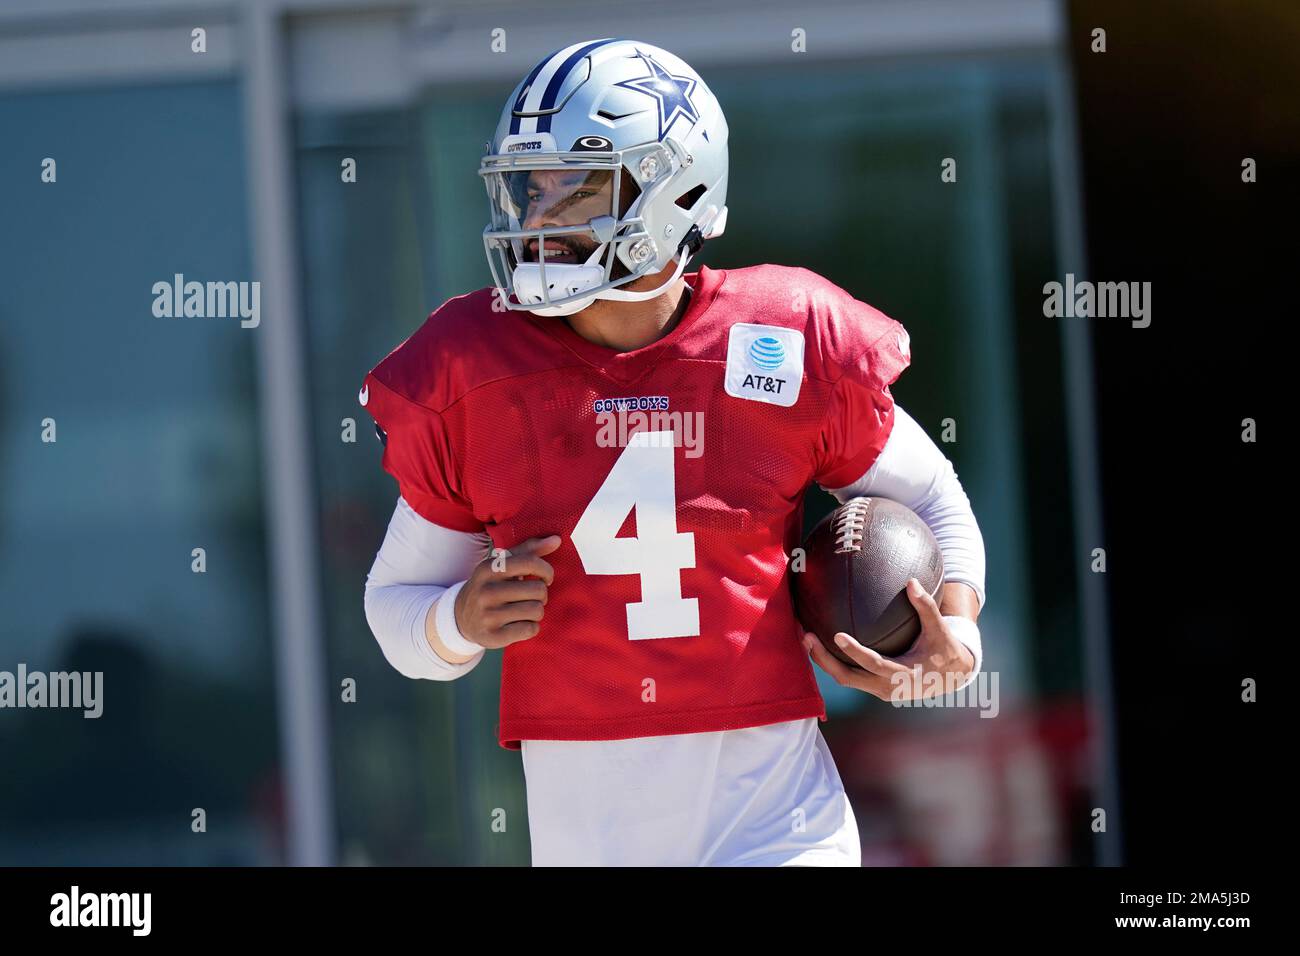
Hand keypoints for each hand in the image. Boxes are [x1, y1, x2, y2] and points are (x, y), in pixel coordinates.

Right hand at [454, 535, 560, 649]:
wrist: (460, 617)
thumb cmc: (490, 586)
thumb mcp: (501, 566)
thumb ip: (528, 550)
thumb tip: (557, 539)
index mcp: (489, 569)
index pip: (530, 562)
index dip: (546, 570)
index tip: (546, 578)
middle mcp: (487, 591)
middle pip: (538, 590)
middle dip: (542, 594)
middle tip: (532, 597)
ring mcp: (489, 615)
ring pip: (536, 611)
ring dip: (537, 611)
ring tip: (526, 610)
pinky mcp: (493, 636)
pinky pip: (530, 629)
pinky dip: (531, 627)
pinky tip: (520, 624)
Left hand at [802, 577, 975, 701]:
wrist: (950, 677)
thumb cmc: (944, 648)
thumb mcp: (940, 629)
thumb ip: (926, 607)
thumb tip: (912, 581)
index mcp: (904, 675)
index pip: (874, 664)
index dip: (855, 652)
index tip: (838, 636)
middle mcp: (887, 687)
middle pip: (848, 678)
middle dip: (824, 660)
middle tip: (807, 637)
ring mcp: (878, 690)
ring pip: (844, 679)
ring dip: (824, 661)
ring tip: (806, 638)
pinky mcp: (873, 688)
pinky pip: (849, 676)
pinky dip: (834, 662)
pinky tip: (821, 642)